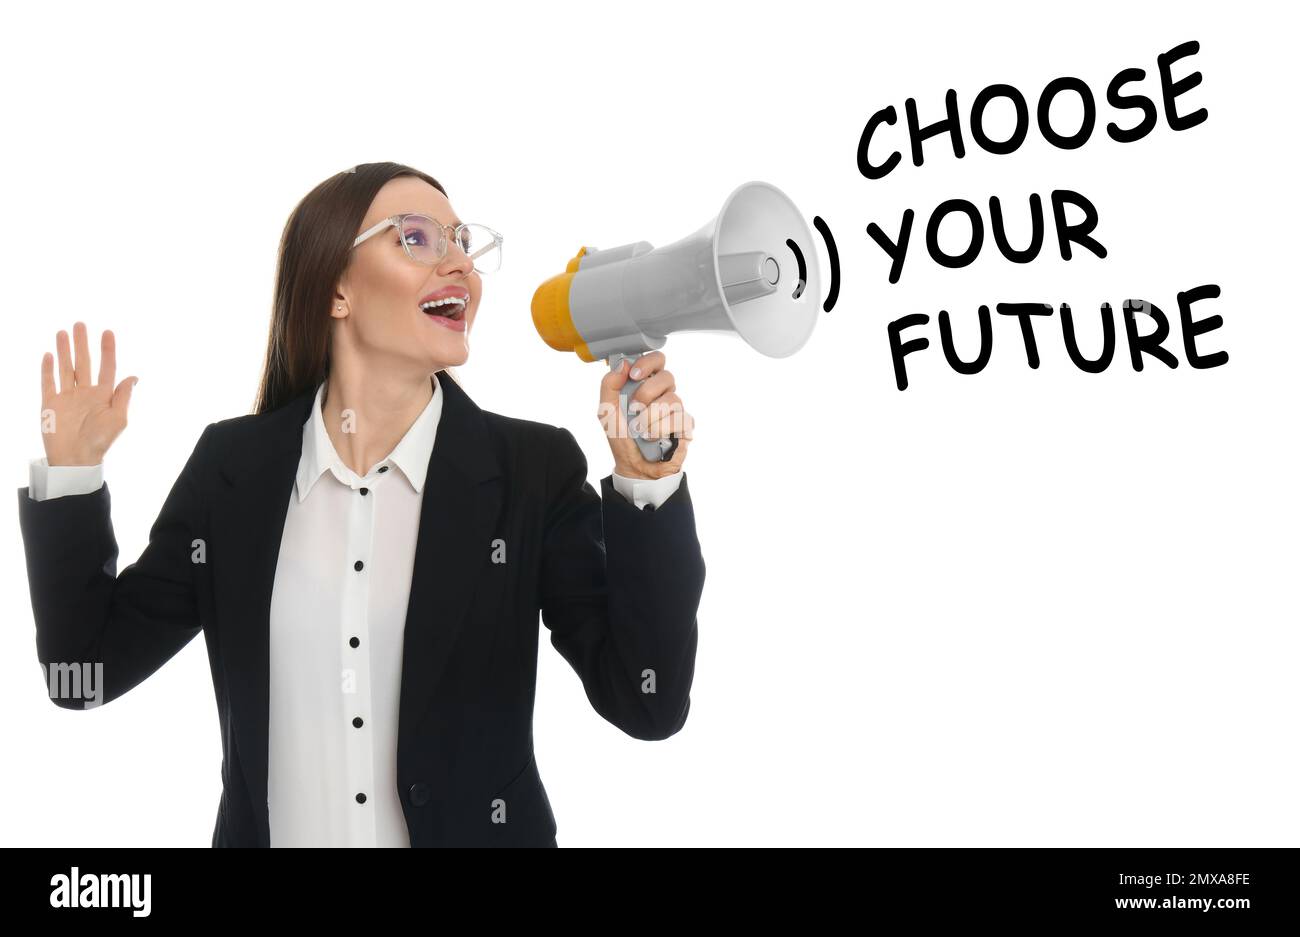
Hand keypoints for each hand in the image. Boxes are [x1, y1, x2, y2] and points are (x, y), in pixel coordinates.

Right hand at [39, 322, 137, 466]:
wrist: (75, 459)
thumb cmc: (100, 441)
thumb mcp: (118, 418)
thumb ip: (123, 396)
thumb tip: (134, 376)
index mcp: (103, 395)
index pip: (106, 367)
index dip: (107, 350)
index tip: (107, 332)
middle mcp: (85, 393)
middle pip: (83, 363)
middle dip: (82, 343)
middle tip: (80, 324)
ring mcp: (67, 397)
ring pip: (66, 368)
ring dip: (64, 350)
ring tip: (63, 332)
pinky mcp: (50, 404)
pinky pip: (48, 382)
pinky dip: (48, 369)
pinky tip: (49, 355)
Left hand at [598, 350, 693, 478]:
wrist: (634, 466)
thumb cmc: (622, 437)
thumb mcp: (606, 411)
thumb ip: (609, 385)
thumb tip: (622, 364)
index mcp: (646, 384)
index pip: (657, 360)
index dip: (647, 362)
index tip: (633, 374)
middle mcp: (664, 393)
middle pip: (667, 376)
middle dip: (646, 392)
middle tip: (634, 408)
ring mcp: (676, 409)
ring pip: (672, 400)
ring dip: (650, 418)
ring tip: (641, 430)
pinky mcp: (685, 424)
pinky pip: (678, 419)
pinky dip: (660, 431)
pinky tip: (655, 438)